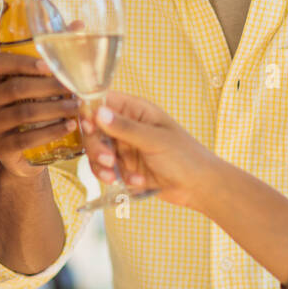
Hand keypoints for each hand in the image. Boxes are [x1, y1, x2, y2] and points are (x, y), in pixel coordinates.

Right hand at [0, 51, 77, 178]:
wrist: (28, 151)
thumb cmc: (36, 106)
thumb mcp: (42, 81)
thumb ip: (55, 52)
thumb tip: (79, 25)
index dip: (23, 62)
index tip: (50, 65)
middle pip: (15, 88)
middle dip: (49, 87)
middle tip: (75, 88)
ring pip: (22, 113)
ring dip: (54, 109)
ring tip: (77, 107)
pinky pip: (25, 139)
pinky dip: (50, 132)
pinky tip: (69, 126)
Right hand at [80, 90, 222, 210]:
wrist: (199, 186)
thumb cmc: (185, 156)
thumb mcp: (154, 140)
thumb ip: (125, 127)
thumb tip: (98, 112)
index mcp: (136, 110)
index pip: (103, 102)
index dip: (90, 112)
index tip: (89, 127)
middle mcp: (126, 126)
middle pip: (94, 129)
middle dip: (96, 146)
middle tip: (108, 159)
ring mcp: (124, 147)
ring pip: (97, 152)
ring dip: (103, 166)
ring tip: (114, 177)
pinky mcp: (124, 166)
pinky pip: (107, 170)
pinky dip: (116, 177)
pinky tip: (137, 182)